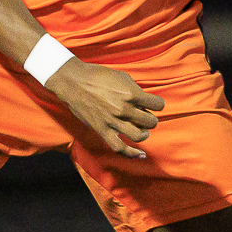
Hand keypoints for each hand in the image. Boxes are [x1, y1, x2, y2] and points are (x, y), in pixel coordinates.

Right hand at [47, 60, 163, 159]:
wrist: (74, 82)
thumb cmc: (98, 76)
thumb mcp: (122, 77)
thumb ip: (135, 90)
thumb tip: (144, 102)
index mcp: (131, 94)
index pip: (157, 105)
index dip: (158, 104)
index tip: (154, 104)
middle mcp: (124, 109)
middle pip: (150, 121)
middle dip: (151, 119)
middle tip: (145, 116)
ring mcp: (113, 121)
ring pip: (139, 135)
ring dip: (144, 133)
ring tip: (142, 129)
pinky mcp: (103, 130)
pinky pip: (120, 148)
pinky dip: (132, 154)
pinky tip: (141, 155)